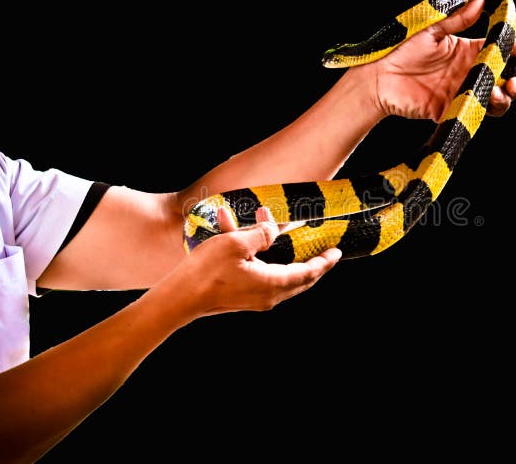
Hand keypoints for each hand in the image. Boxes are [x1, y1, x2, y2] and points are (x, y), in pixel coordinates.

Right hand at [160, 207, 340, 321]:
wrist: (178, 299)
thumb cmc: (207, 273)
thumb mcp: (236, 244)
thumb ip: (261, 234)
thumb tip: (273, 231)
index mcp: (273, 284)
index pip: (309, 272)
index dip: (324, 261)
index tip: (336, 252)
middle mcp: (268, 295)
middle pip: (297, 275)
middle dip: (303, 252)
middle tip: (314, 240)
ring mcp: (253, 298)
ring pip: (273, 269)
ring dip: (270, 244)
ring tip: (261, 217)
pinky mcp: (239, 296)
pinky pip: (255, 270)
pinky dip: (252, 252)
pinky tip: (233, 228)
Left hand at [357, 0, 515, 120]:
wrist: (378, 79)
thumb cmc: (401, 50)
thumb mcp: (431, 31)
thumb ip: (457, 20)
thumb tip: (481, 2)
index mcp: (468, 50)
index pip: (503, 49)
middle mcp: (469, 72)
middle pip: (505, 78)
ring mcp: (462, 92)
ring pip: (495, 99)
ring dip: (505, 98)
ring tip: (501, 92)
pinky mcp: (451, 111)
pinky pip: (475, 113)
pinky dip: (485, 110)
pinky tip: (485, 102)